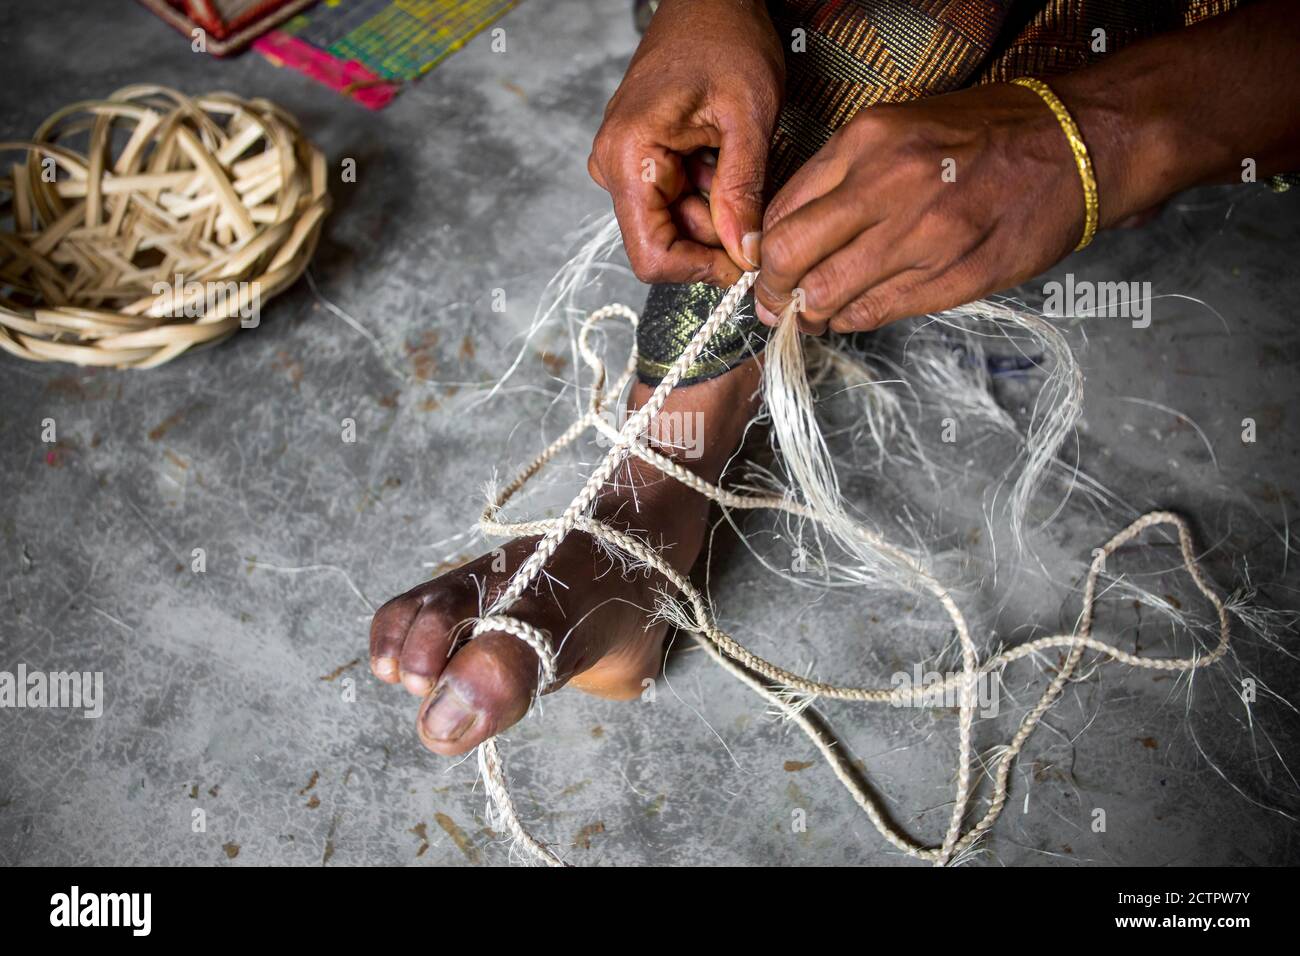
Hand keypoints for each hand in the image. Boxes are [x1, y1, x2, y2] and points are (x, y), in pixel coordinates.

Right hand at [589, 0, 782, 285]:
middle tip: (759, 210)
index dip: (700, 271)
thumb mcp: (748, 116)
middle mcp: (616, 166)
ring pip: (676, 226)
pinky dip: (712, 197)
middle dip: (717, 238)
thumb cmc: (724, 37)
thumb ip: (742, 191)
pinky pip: (677, 202)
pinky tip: (730, 164)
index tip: (744, 263)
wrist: (710, 0)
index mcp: (630, 156)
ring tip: (746, 170)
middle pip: (666, 243)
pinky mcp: (643, 163)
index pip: (651, 255)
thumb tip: (744, 252)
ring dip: (719, 214)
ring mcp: (627, 165)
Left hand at [752, 83, 1096, 334]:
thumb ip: (840, 175)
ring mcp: (922, 237)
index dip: (762, 250)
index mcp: (868, 141)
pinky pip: (876, 313)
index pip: (781, 210)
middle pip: (789, 256)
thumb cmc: (984, 135)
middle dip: (770, 290)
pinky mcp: (953, 278)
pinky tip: (852, 314)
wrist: (1073, 147)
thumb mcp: (899, 128)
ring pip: (828, 295)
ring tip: (811, 316)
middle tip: (773, 304)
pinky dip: (852, 320)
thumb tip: (784, 231)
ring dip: (809, 315)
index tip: (763, 266)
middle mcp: (888, 186)